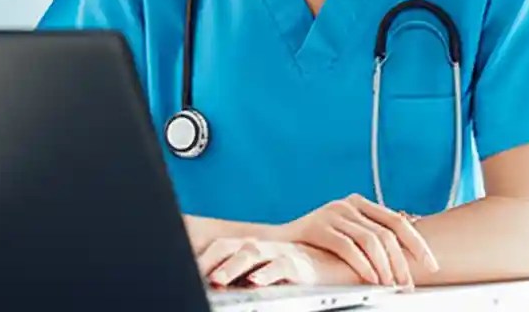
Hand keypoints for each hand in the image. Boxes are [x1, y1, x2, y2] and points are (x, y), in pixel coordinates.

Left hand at [197, 237, 356, 287]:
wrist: (342, 266)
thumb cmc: (303, 270)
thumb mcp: (270, 271)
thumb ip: (247, 274)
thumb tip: (216, 283)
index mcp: (254, 247)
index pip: (222, 245)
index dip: (202, 254)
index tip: (186, 266)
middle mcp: (265, 247)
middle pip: (231, 246)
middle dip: (210, 259)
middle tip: (194, 274)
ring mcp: (282, 254)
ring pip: (252, 254)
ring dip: (232, 266)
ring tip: (217, 280)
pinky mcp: (302, 266)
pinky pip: (282, 267)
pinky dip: (268, 274)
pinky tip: (255, 282)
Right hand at [270, 193, 438, 287]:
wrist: (277, 244)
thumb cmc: (316, 243)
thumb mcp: (346, 233)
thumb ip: (370, 235)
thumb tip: (406, 253)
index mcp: (360, 202)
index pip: (398, 221)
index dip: (417, 244)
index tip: (431, 264)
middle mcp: (348, 203)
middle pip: (387, 232)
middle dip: (402, 261)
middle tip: (409, 283)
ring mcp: (333, 213)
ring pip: (370, 240)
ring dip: (385, 266)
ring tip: (391, 285)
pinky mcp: (319, 226)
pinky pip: (348, 248)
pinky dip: (363, 266)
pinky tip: (371, 279)